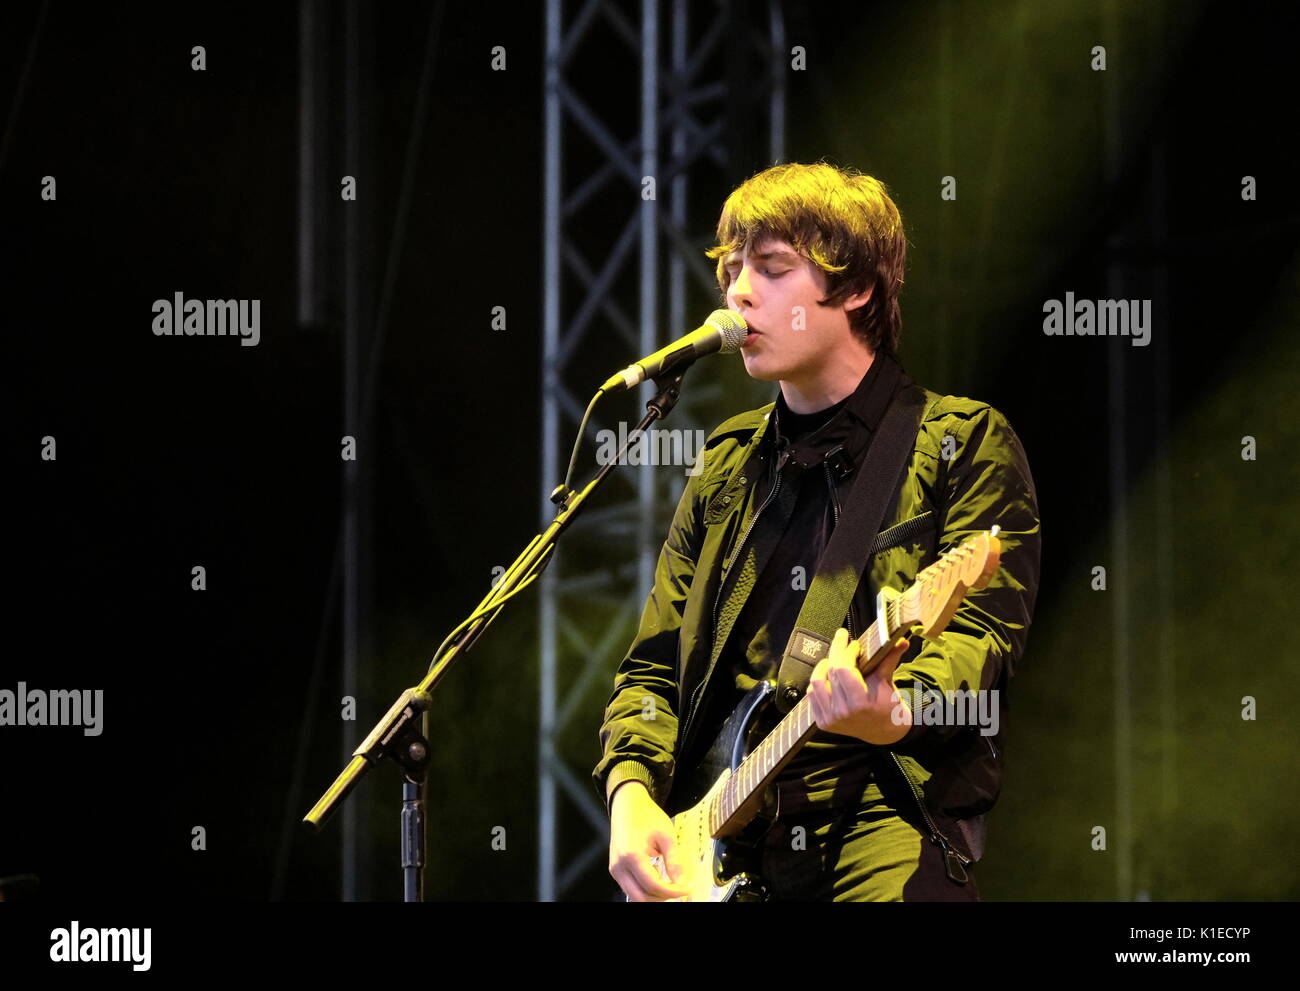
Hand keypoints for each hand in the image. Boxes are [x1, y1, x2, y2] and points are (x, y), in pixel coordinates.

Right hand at [608, 783, 690, 900]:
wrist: (628, 805)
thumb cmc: (647, 816)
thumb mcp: (666, 836)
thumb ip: (674, 862)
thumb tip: (682, 883)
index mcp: (631, 855)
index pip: (653, 885)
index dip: (673, 891)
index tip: (688, 887)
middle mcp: (619, 866)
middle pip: (641, 898)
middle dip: (663, 897)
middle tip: (680, 889)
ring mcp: (615, 870)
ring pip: (635, 897)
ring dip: (654, 896)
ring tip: (669, 883)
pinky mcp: (616, 870)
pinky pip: (631, 889)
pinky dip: (646, 890)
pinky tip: (658, 878)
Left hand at [807, 627, 912, 744]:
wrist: (883, 731)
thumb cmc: (887, 704)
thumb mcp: (887, 681)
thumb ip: (890, 659)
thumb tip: (901, 641)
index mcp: (860, 703)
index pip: (843, 669)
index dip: (846, 652)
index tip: (853, 644)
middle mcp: (843, 712)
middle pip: (830, 672)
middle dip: (836, 653)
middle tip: (842, 642)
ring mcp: (831, 719)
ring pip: (816, 683)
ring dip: (823, 668)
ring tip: (832, 661)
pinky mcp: (823, 722)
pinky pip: (812, 696)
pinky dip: (817, 684)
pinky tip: (827, 678)